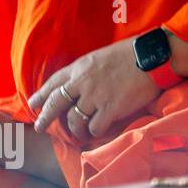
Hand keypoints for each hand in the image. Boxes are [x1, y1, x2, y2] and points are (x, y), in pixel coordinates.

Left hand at [28, 38, 159, 142]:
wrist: (154, 57)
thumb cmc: (132, 53)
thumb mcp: (102, 57)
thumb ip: (88, 71)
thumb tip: (80, 84)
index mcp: (80, 67)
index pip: (53, 82)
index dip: (41, 95)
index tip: (33, 104)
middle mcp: (83, 82)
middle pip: (57, 103)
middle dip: (46, 117)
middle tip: (40, 127)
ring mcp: (96, 96)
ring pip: (74, 120)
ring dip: (75, 130)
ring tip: (78, 134)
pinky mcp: (111, 108)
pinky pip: (95, 127)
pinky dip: (94, 131)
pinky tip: (98, 131)